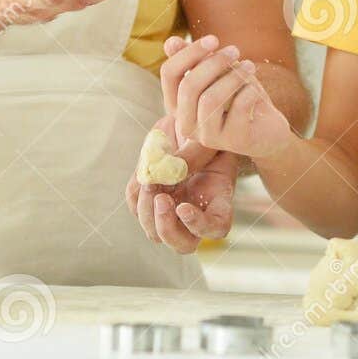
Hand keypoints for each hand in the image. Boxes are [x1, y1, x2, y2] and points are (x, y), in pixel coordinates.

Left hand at [125, 114, 238, 252]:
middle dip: (167, 228)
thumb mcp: (205, 135)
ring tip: (150, 180)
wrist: (190, 115)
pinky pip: (137, 208)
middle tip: (161, 197)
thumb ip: (191, 155)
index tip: (183, 207)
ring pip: (155, 233)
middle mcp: (197, 209)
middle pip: (182, 244)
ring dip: (148, 212)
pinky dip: (137, 196)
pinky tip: (145, 175)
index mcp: (220, 196)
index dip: (199, 226)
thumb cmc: (208, 122)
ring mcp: (173, 207)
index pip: (216, 228)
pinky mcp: (151, 198)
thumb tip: (163, 175)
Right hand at [163, 35, 293, 159]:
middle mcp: (187, 124)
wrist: (269, 130)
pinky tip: (255, 89)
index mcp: (177, 106)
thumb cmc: (239, 98)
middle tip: (235, 50)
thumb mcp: (218, 76)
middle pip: (188, 86)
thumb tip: (171, 42)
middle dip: (214, 62)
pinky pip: (239, 107)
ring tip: (249, 66)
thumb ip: (195, 61)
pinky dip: (249, 90)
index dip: (189, 52)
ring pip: (210, 99)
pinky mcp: (234, 140)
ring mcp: (208, 136)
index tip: (213, 39)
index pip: (169, 73)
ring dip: (233, 76)